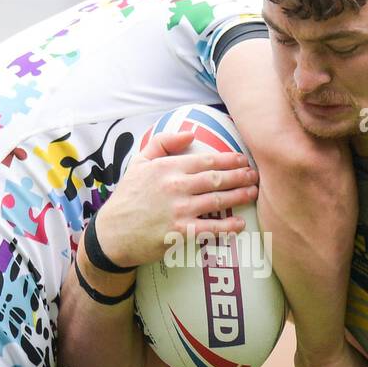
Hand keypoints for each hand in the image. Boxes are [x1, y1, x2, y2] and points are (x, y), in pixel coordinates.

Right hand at [94, 130, 258, 267]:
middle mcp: (176, 186)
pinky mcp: (180, 232)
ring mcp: (179, 210)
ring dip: (239, 196)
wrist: (112, 233)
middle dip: (240, 177)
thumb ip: (163, 143)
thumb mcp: (139, 162)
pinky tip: (240, 224)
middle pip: (217, 179)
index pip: (206, 160)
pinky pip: (211, 228)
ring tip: (253, 193)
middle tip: (255, 176)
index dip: (229, 160)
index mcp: (168, 168)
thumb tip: (190, 133)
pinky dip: (228, 227)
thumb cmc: (127, 197)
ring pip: (218, 201)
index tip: (243, 160)